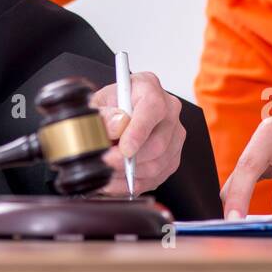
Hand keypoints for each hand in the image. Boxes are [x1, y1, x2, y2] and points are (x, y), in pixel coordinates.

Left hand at [90, 72, 184, 194]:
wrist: (114, 113)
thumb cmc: (109, 105)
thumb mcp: (97, 103)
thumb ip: (104, 113)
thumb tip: (117, 126)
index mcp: (150, 88)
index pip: (153, 108)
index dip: (139, 131)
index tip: (124, 149)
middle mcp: (168, 110)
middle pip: (158, 142)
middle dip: (129, 159)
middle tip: (105, 163)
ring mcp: (174, 135)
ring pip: (158, 164)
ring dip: (129, 174)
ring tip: (106, 172)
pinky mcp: (172, 157)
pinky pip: (156, 177)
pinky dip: (132, 184)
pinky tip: (114, 181)